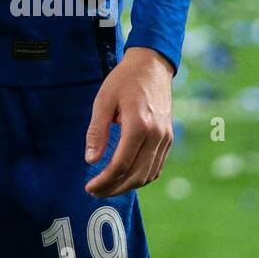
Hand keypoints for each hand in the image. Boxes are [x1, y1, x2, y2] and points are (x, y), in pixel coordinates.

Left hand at [84, 47, 174, 196]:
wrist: (152, 65)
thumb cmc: (124, 79)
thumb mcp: (103, 100)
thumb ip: (97, 131)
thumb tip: (90, 160)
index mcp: (139, 125)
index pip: (121, 164)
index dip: (104, 180)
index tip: (89, 187)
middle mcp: (156, 135)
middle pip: (136, 175)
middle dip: (114, 188)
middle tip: (95, 192)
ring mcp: (165, 138)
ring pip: (148, 175)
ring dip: (127, 186)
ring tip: (108, 187)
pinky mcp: (168, 138)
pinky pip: (156, 167)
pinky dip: (141, 177)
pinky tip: (125, 177)